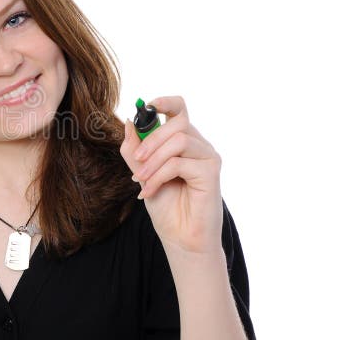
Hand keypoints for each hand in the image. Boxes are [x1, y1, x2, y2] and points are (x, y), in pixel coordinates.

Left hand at [120, 96, 223, 255]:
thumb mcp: (142, 173)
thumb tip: (128, 122)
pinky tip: (149, 191)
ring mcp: (208, 157)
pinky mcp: (211, 172)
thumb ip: (134, 149)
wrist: (180, 237)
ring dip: (153, 161)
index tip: (147, 107)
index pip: (180, 109)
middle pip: (177, 123)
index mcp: (184, 142)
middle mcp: (199, 145)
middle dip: (151, 140)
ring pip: (178, 141)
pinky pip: (179, 163)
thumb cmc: (166, 205)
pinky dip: (158, 176)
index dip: (164, 102)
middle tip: (136, 161)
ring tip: (141, 180)